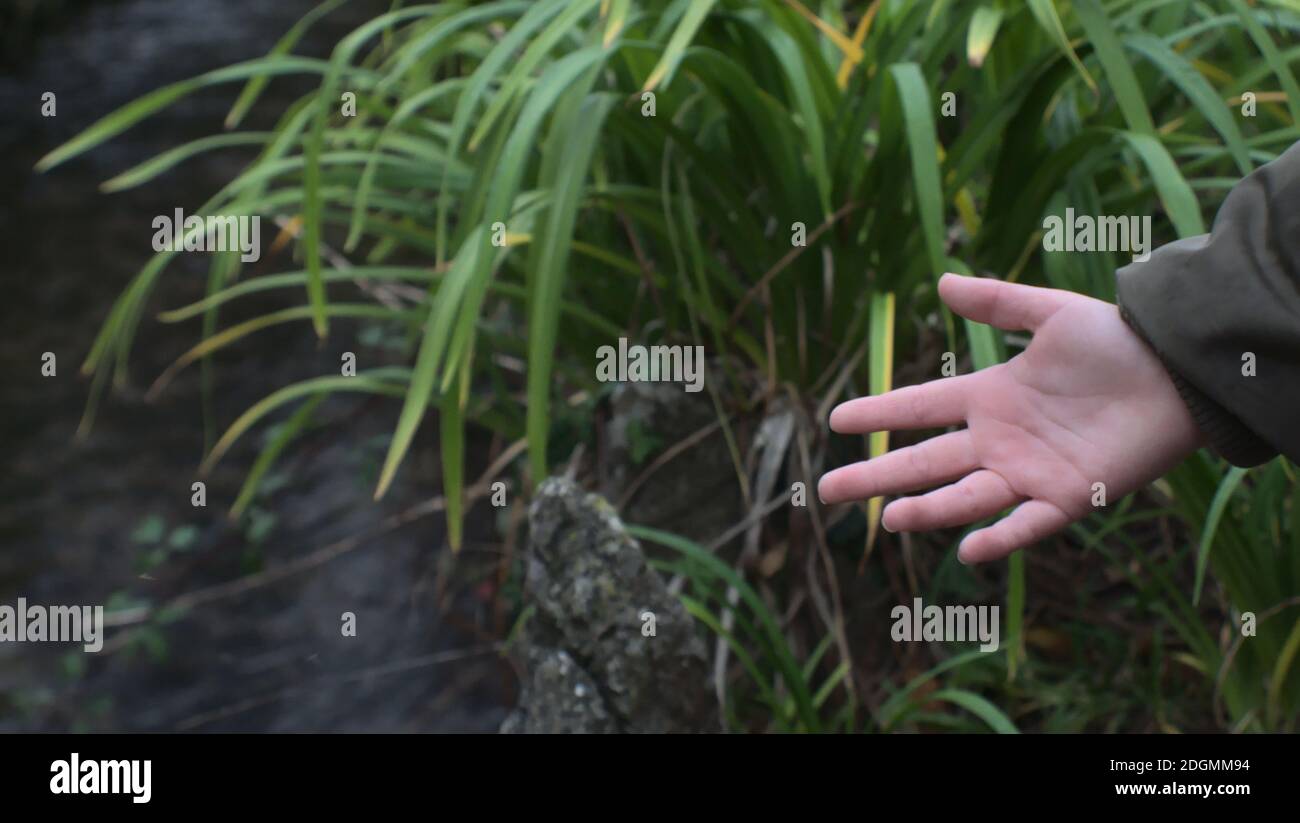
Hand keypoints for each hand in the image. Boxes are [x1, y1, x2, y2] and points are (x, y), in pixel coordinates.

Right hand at [818, 273, 1205, 562]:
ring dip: (928, 510)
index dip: (879, 412)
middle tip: (828, 493)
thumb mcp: (1052, 313)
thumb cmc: (1117, 341)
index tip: (836, 420)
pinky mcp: (1069, 496)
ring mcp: (1029, 471)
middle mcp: (999, 440)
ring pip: (965, 496)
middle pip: (925, 462)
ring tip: (888, 518)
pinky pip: (1027, 523)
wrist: (1178, 372)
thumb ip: (998, 302)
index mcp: (989, 396)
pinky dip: (1000, 538)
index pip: (920, 408)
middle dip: (876, 477)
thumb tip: (941, 283)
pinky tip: (967, 550)